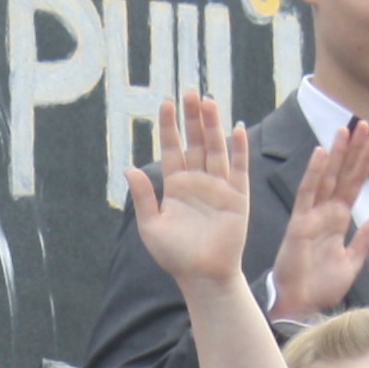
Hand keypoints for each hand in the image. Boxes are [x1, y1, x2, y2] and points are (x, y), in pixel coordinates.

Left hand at [123, 91, 253, 290]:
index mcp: (175, 187)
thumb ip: (142, 197)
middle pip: (195, 142)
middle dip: (192, 118)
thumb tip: (129, 168)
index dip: (169, 127)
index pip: (172, 149)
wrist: (202, 276)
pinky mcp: (238, 196)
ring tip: (208, 101)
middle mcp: (197, 182)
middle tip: (189, 91)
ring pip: (215, 149)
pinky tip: (236, 129)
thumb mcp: (151, 226)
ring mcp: (219, 187)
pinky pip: (239, 168)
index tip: (165, 103)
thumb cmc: (175, 255)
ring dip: (212, 126)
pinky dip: (239, 149)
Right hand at [266, 117, 368, 320]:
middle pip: (342, 175)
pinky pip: (308, 194)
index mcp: (339, 220)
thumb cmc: (322, 287)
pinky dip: (314, 173)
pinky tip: (321, 154)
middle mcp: (326, 213)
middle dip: (353, 149)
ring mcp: (312, 216)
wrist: (302, 306)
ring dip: (337, 154)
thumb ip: (365, 238)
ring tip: (346, 129)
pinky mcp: (300, 223)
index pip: (354, 185)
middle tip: (363, 123)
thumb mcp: (352, 262)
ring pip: (327, 178)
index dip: (365, 163)